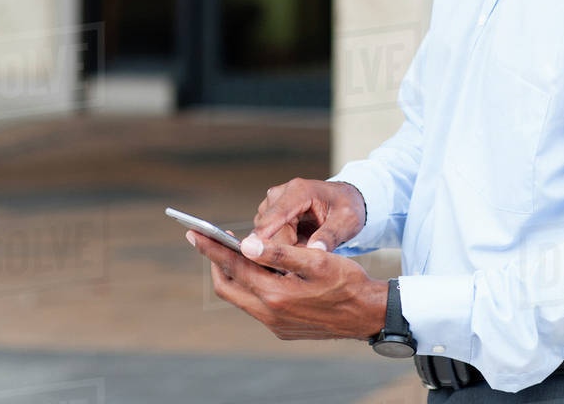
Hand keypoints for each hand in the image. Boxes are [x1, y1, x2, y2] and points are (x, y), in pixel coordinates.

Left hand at [186, 229, 386, 340]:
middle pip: (228, 286)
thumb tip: (246, 245)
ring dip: (233, 274)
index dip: (212, 248)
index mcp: (275, 295)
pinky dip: (250, 286)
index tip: (194, 233)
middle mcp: (270, 314)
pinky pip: (256, 306)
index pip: (234, 267)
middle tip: (206, 240)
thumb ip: (280, 253)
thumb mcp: (317, 261)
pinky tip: (258, 271)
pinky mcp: (284, 329)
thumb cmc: (347, 282)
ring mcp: (276, 324)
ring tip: (231, 251)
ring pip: (241, 297)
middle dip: (215, 262)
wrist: (369, 314)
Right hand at [248, 178, 365, 253]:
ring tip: (308, 249)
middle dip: (285, 248)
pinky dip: (283, 247)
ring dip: (284, 249)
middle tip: (308, 260)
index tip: (253, 249)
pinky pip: (268, 238)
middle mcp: (280, 194)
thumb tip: (314, 251)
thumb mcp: (347, 221)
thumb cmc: (346, 207)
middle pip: (270, 229)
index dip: (265, 232)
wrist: (344, 201)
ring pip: (267, 236)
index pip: (277, 213)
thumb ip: (330, 235)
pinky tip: (301, 246)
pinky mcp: (269, 216)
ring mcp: (272, 204)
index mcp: (299, 190)